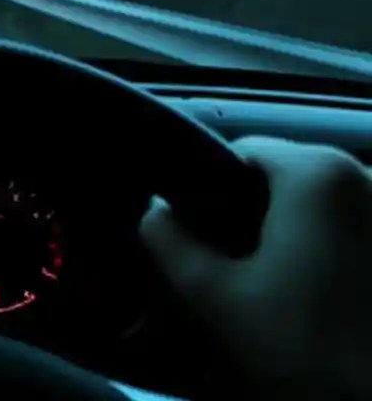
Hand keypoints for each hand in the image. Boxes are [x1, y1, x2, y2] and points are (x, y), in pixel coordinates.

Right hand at [142, 136, 371, 399]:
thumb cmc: (302, 350)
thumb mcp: (210, 298)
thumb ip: (167, 241)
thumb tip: (154, 215)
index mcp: (318, 172)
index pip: (238, 154)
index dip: (203, 196)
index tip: (193, 246)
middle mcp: (366, 177)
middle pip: (281, 184)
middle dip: (246, 224)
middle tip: (226, 281)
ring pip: (316, 215)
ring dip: (285, 247)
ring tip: (268, 302)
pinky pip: (349, 241)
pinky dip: (323, 263)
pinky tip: (309, 309)